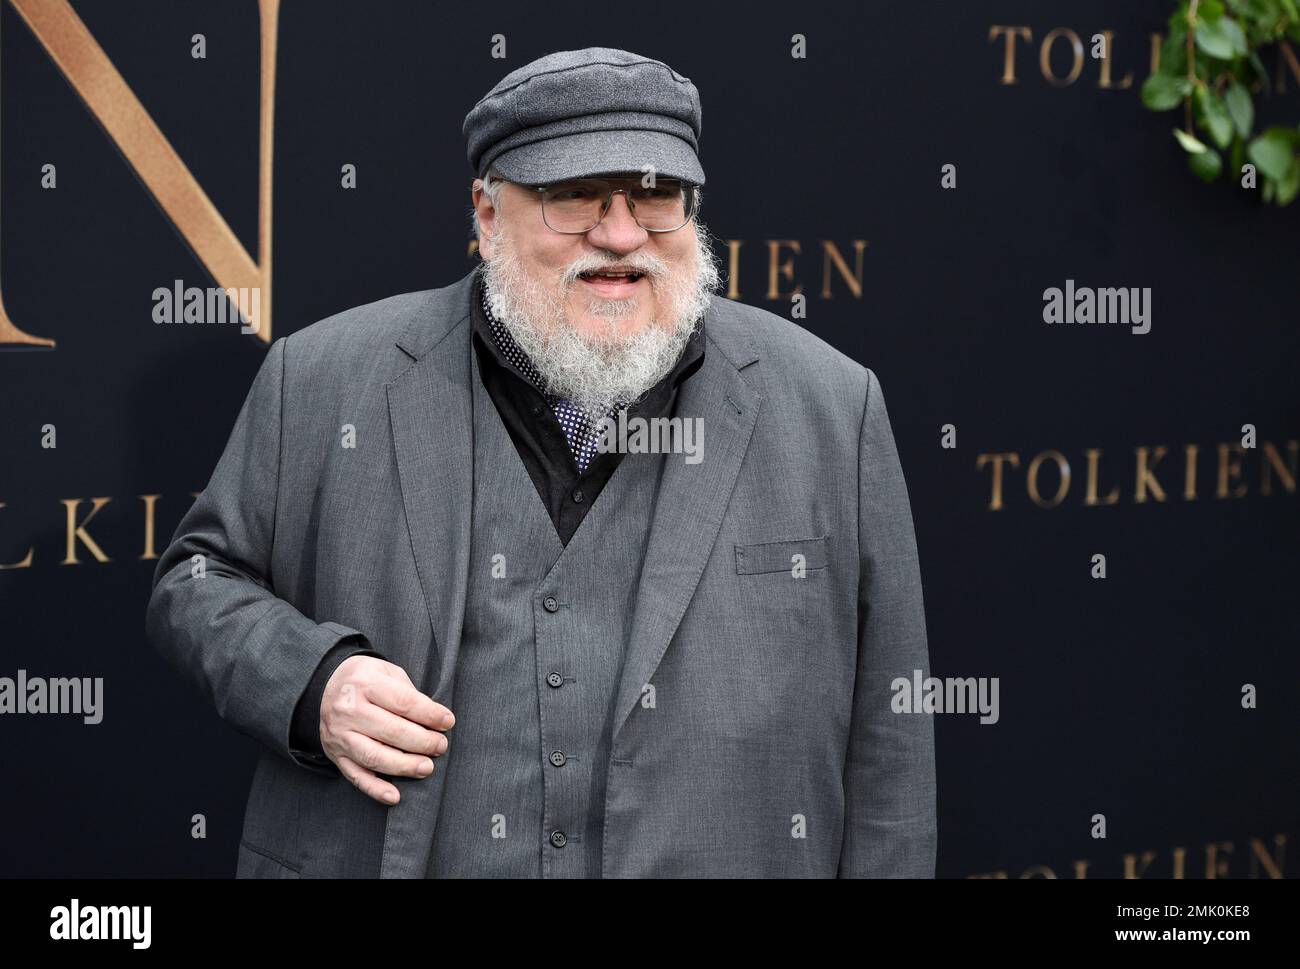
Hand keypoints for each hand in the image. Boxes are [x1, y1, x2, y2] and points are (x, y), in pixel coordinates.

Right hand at [319, 655, 453, 804]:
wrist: (324, 688)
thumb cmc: (366, 680)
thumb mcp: (387, 672)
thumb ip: (409, 694)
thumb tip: (435, 720)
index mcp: (365, 683)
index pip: (403, 702)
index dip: (430, 715)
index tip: (448, 722)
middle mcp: (349, 710)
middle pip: (391, 731)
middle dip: (422, 741)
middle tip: (441, 746)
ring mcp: (340, 735)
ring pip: (375, 757)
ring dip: (404, 766)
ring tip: (427, 767)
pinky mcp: (335, 755)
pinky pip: (356, 776)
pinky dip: (375, 789)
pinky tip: (395, 796)